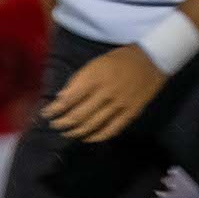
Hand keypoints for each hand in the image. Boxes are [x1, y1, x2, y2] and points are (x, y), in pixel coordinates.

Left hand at [42, 45, 166, 143]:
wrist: (153, 59)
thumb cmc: (119, 59)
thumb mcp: (94, 63)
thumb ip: (78, 81)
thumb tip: (61, 98)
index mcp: (94, 78)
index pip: (68, 100)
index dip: (54, 110)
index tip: (46, 113)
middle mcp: (105, 93)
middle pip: (78, 115)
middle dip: (62, 123)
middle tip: (54, 125)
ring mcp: (119, 105)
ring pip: (92, 125)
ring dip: (76, 131)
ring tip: (67, 133)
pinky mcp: (131, 113)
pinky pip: (111, 130)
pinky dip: (97, 137)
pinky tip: (87, 138)